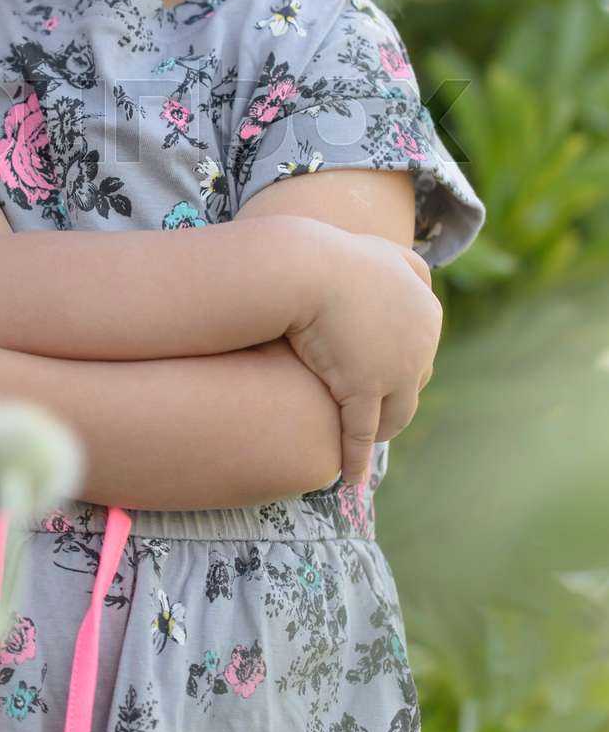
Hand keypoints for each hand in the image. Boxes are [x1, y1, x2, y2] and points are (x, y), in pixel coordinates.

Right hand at [282, 222, 441, 487]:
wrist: (304, 269)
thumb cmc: (335, 256)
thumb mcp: (386, 253)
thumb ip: (410, 265)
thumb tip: (426, 275)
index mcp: (428, 314)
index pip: (420, 354)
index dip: (400, 369)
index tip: (382, 378)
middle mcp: (421, 347)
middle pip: (411, 387)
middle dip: (394, 400)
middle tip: (375, 413)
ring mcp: (395, 372)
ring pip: (392, 417)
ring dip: (379, 432)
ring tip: (363, 444)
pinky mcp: (364, 390)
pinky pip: (360, 434)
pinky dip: (356, 460)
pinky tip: (351, 479)